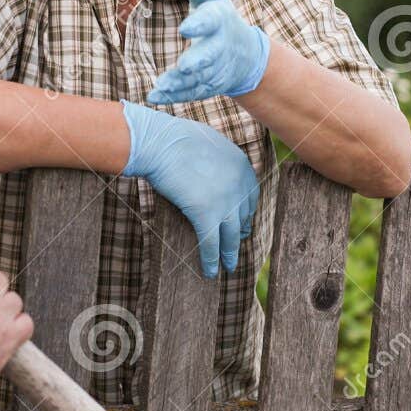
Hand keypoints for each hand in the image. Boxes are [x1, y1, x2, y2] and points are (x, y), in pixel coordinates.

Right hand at [119, 99, 259, 277]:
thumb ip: (219, 159)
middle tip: (235, 245)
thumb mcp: (209, 142)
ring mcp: (225, 202)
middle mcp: (240, 186)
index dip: (245, 213)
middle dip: (239, 233)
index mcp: (243, 166)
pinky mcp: (206, 214)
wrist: (161, 143)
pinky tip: (209, 272)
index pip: (250, 197)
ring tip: (229, 266)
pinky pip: (211, 243)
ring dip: (229, 253)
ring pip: (231, 235)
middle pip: (243, 217)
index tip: (242, 224)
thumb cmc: (176, 138)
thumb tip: (215, 170)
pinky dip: (210, 260)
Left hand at [146, 0, 270, 104]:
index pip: (210, 21)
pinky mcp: (207, 86)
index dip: (198, 25)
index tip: (184, 28)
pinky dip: (174, 97)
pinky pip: (191, 93)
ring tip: (161, 86)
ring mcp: (215, 70)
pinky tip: (154, 98)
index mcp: (218, 20)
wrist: (246, 56)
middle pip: (209, 56)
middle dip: (197, 62)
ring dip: (181, 83)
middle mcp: (219, 47)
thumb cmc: (221, 20)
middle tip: (183, 67)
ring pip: (198, 79)